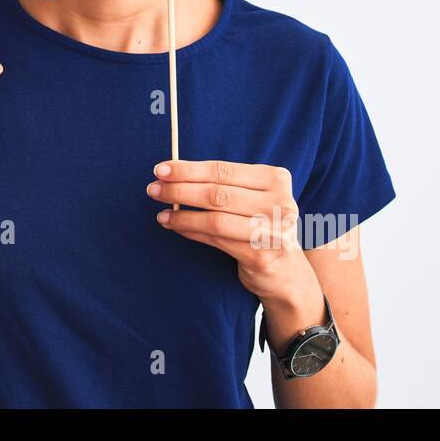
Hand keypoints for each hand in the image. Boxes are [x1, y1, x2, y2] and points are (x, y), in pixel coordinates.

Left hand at [146, 159, 309, 301]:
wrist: (286, 271)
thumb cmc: (260, 224)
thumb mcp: (251, 197)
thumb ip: (222, 184)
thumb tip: (172, 174)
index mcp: (276, 179)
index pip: (223, 170)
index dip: (188, 169)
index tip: (161, 170)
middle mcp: (279, 203)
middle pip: (217, 193)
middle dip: (180, 190)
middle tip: (153, 189)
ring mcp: (273, 231)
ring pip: (215, 219)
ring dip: (182, 216)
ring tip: (161, 214)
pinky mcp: (262, 255)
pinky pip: (217, 240)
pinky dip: (192, 232)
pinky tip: (176, 228)